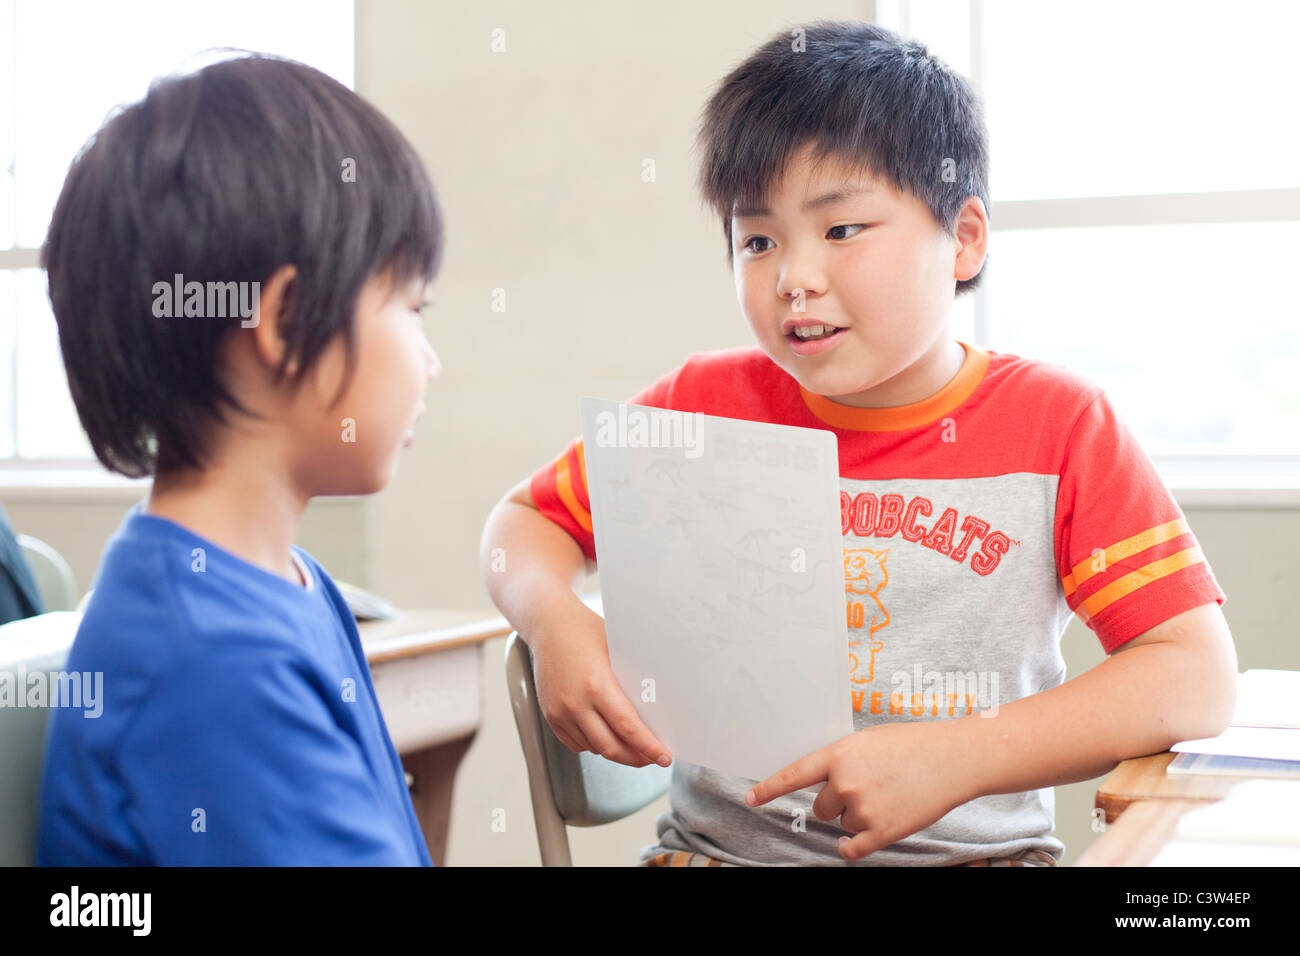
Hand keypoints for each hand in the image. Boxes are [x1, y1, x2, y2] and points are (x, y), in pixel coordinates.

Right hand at [530, 603, 670, 768]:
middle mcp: (575, 703)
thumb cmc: (586, 631)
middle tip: (652, 759)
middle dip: (636, 758)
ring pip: (594, 748)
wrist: (549, 625)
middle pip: (611, 747)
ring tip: (634, 749)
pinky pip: (576, 743)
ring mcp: (560, 712)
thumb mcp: (618, 649)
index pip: (628, 728)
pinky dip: (594, 745)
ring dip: (616, 753)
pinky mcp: (550, 715)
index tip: (664, 757)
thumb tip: (660, 704)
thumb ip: (634, 678)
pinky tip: (608, 738)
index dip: (649, 747)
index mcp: (596, 684)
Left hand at [745, 720, 974, 860]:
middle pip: (820, 808)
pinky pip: (852, 848)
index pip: (794, 775)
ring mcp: (863, 808)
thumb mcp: (868, 741)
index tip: (751, 799)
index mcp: (839, 755)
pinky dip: (853, 845)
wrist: (951, 759)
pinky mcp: (882, 832)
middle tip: (867, 789)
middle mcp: (845, 782)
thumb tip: (826, 779)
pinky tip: (857, 839)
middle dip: (837, 803)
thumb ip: (842, 759)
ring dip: (858, 817)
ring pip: (842, 824)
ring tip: (886, 797)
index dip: (770, 789)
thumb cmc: (912, 745)